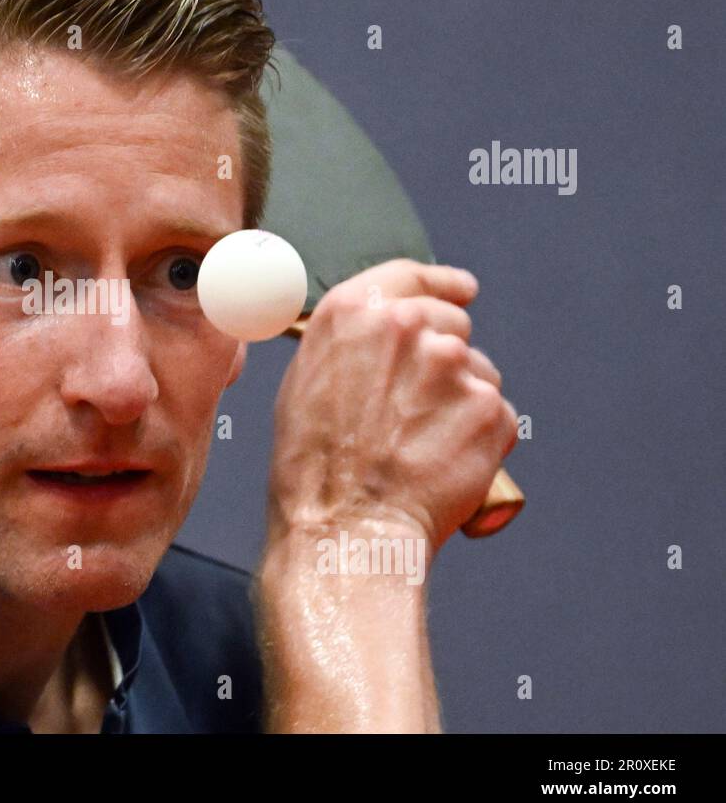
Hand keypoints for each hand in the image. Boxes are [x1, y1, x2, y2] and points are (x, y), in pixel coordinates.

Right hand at [266, 259, 517, 551]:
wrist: (346, 528)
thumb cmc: (314, 466)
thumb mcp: (307, 380)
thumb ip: (352, 341)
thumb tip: (383, 334)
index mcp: (355, 310)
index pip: (412, 275)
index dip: (440, 284)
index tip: (461, 290)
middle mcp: (408, 326)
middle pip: (451, 324)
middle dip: (440, 358)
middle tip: (411, 409)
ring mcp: (454, 366)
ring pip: (476, 371)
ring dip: (459, 400)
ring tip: (418, 445)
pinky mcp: (489, 408)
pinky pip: (494, 414)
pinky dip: (477, 437)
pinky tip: (441, 462)